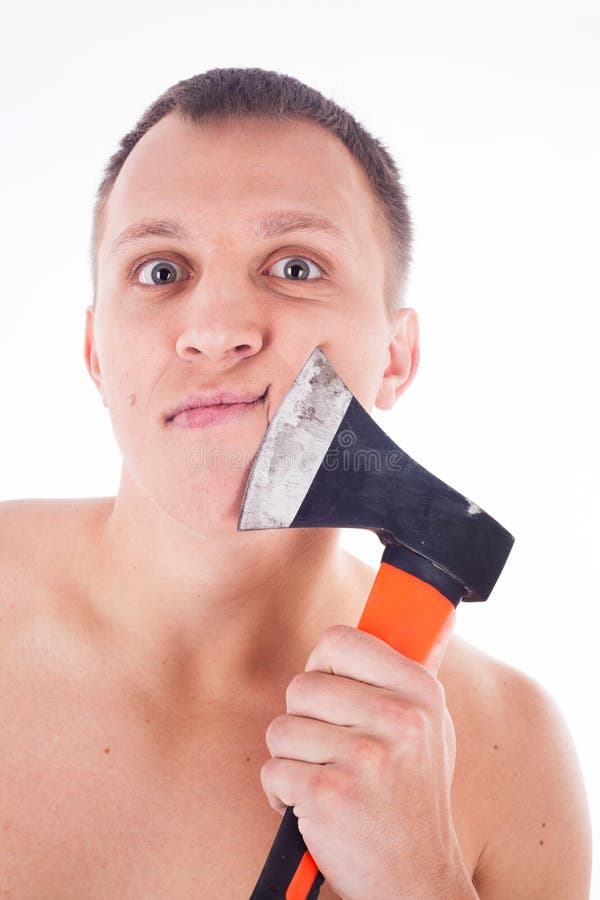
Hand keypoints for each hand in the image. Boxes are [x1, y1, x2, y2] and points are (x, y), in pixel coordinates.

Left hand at [260, 619, 474, 898]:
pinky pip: (273, 771)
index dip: (324, 665)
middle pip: (301, 685)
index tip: (332, 689)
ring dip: (293, 760)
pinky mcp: (328, 795)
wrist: (416, 879)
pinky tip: (316, 807)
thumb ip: (413, 675)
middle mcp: (398, 719)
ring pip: (281, 728)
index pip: (339, 639)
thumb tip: (439, 615)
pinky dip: (282, 794)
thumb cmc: (413, 798)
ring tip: (328, 780)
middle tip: (334, 751)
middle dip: (305, 721)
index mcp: (419, 692)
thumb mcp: (433, 729)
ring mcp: (364, 757)